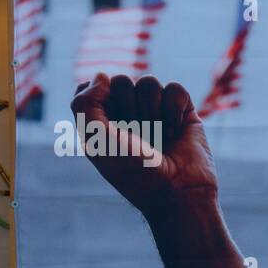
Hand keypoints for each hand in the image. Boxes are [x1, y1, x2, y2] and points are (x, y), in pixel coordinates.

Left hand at [71, 72, 218, 215]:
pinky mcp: (183, 112)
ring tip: (159, 136)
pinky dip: (173, 109)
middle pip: (122, 81)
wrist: (176, 191)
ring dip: (153, 111)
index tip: (108, 125)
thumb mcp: (96, 140)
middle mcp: (129, 114)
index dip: (100, 99)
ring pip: (149, 82)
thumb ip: (84, 104)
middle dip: (129, 108)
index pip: (94, 86)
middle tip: (137, 136)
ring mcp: (157, 111)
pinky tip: (175, 130)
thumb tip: (102, 76)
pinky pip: (175, 88)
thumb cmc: (133, 172)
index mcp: (103, 120)